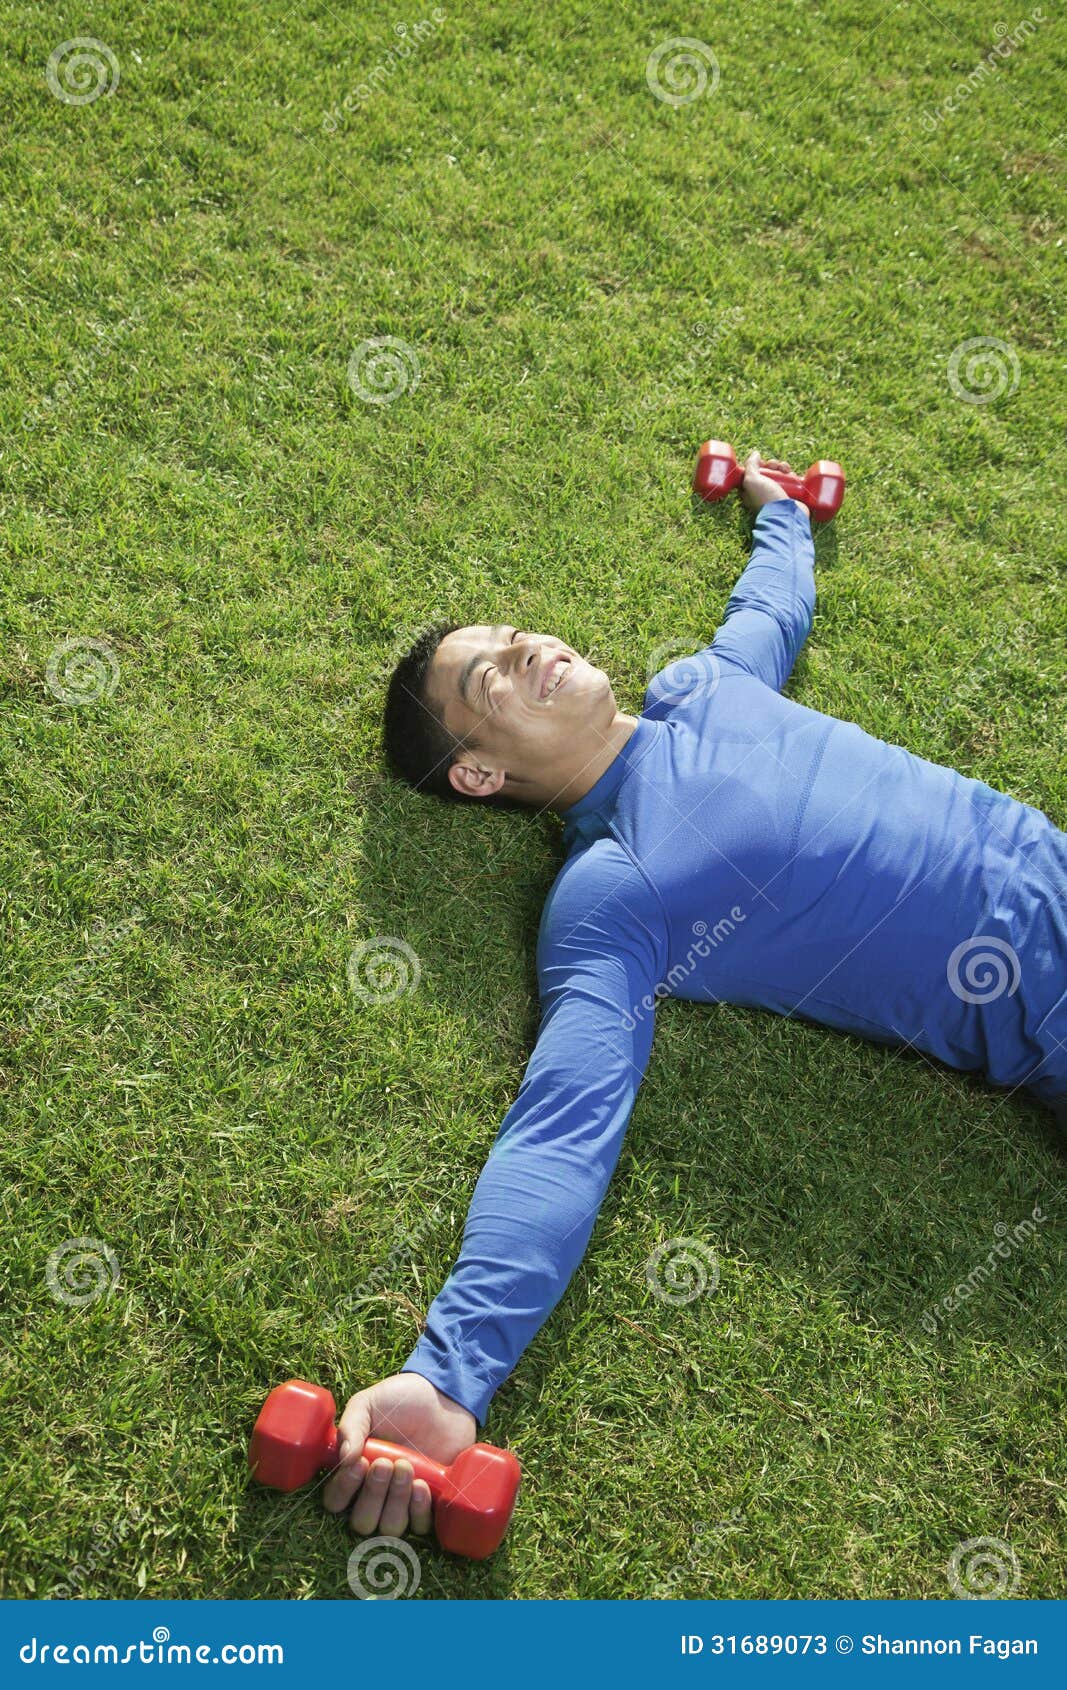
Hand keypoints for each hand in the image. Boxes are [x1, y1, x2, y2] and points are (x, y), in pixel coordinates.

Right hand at [321, 1371, 476, 1539]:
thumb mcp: (368, 1404)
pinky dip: (419, 1510)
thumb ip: (350, 1427)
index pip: (335, 1501)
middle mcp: (375, 1492)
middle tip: (386, 1464)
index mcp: (354, 1471)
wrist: (443, 1395)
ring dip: (396, 1500)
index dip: (344, 1489)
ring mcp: (402, 1499)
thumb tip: (344, 1459)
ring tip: (406, 1467)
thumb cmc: (401, 1399)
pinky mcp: (430, 1501)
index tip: (360, 1463)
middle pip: (362, 1522)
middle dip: (373, 1495)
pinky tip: (422, 1484)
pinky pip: (420, 1526)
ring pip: (390, 1526)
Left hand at [739, 450, 793, 513]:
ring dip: (783, 468)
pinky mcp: (789, 495)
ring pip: (779, 474)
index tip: (762, 464)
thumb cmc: (766, 499)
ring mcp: (776, 494)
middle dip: (773, 465)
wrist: (786, 514)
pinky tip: (792, 474)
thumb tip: (755, 454)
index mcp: (750, 491)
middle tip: (776, 467)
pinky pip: (790, 481)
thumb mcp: (752, 480)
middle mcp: (762, 493)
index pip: (753, 473)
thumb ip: (750, 465)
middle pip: (767, 471)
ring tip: (787, 470)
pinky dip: (791, 475)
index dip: (758, 465)